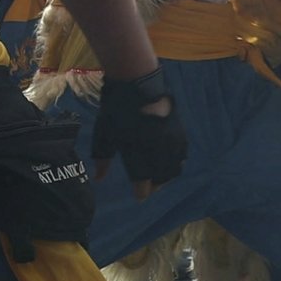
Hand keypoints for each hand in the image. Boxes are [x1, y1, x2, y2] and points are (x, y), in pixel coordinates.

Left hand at [92, 68, 185, 194]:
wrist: (138, 86)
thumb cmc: (117, 112)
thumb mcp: (104, 136)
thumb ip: (103, 159)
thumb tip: (99, 178)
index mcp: (139, 158)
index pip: (143, 185)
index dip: (141, 192)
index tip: (138, 195)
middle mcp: (159, 154)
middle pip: (161, 179)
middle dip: (155, 185)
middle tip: (148, 186)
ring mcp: (172, 144)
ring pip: (175, 169)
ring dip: (167, 175)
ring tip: (159, 174)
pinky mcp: (180, 132)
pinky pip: (182, 155)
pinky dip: (176, 162)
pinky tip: (169, 159)